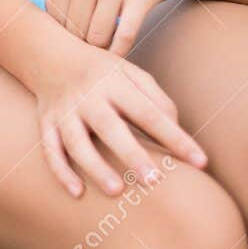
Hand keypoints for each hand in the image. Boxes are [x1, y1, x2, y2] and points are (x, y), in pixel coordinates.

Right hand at [32, 41, 207, 198]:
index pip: (150, 113)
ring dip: (95, 166)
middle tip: (153, 180)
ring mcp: (64, 112)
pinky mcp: (46, 124)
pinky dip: (61, 171)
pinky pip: (50, 150)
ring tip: (116, 190)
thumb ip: (157, 100)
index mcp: (115, 83)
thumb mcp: (131, 73)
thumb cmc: (102, 71)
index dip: (176, 138)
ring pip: (76, 143)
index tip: (200, 162)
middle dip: (131, 154)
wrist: (50, 55)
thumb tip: (177, 132)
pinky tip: (77, 192)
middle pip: (109, 127)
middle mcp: (88, 97)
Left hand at [45, 0, 200, 54]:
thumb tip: (48, 35)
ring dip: (101, 49)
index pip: (54, 16)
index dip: (63, 32)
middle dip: (82, 43)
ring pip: (97, 37)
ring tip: (104, 49)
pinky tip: (118, 56)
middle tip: (91, 47)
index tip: (74, 38)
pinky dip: (119, 52)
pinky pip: (124, 36)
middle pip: (74, 29)